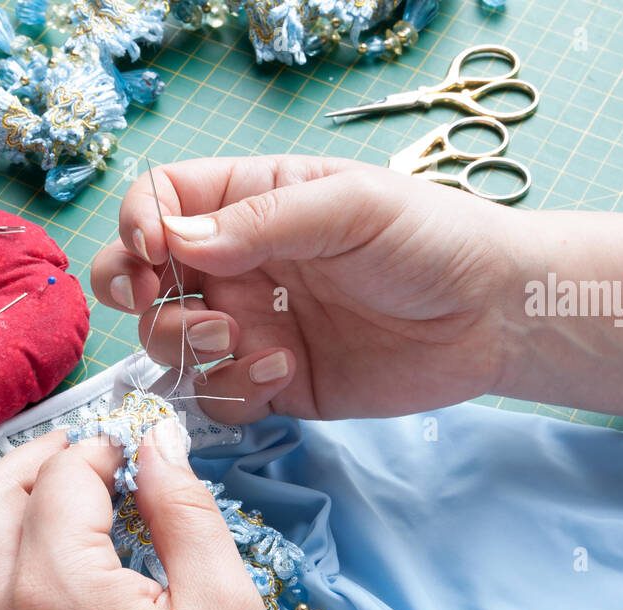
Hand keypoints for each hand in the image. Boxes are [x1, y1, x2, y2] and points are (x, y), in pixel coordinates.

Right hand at [90, 155, 528, 422]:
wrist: (492, 317)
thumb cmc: (430, 238)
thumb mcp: (350, 206)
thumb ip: (261, 221)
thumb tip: (174, 240)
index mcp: (249, 203)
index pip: (159, 201)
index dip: (138, 223)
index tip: (154, 250)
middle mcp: (238, 265)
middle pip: (140, 275)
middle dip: (130, 289)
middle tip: (153, 301)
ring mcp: (252, 326)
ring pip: (167, 342)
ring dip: (181, 343)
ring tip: (233, 337)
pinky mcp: (274, 383)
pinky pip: (217, 395)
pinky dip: (231, 388)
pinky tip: (284, 370)